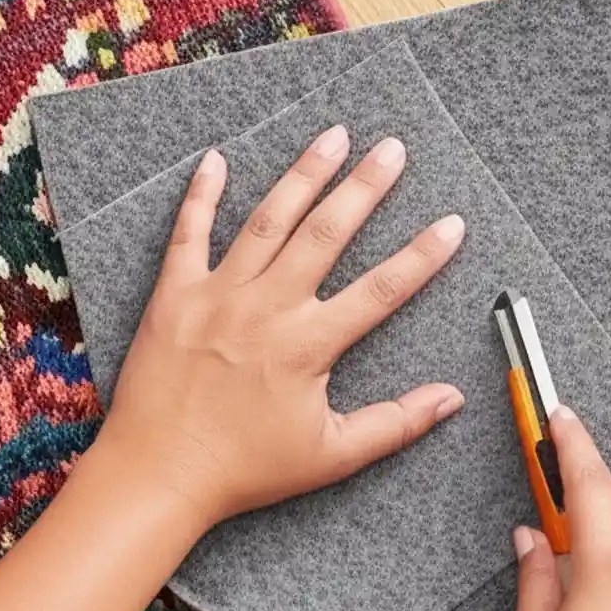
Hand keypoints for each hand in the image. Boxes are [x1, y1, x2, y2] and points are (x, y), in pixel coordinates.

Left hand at [94, 125, 466, 526]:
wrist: (158, 474)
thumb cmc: (247, 469)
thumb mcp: (332, 456)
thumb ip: (396, 424)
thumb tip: (453, 399)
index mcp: (308, 345)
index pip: (381, 289)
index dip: (422, 256)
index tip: (452, 224)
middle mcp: (267, 308)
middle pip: (327, 233)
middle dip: (365, 187)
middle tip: (393, 148)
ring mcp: (218, 295)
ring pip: (268, 220)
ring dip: (303, 174)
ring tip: (333, 136)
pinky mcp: (174, 295)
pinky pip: (188, 234)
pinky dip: (202, 195)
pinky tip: (215, 159)